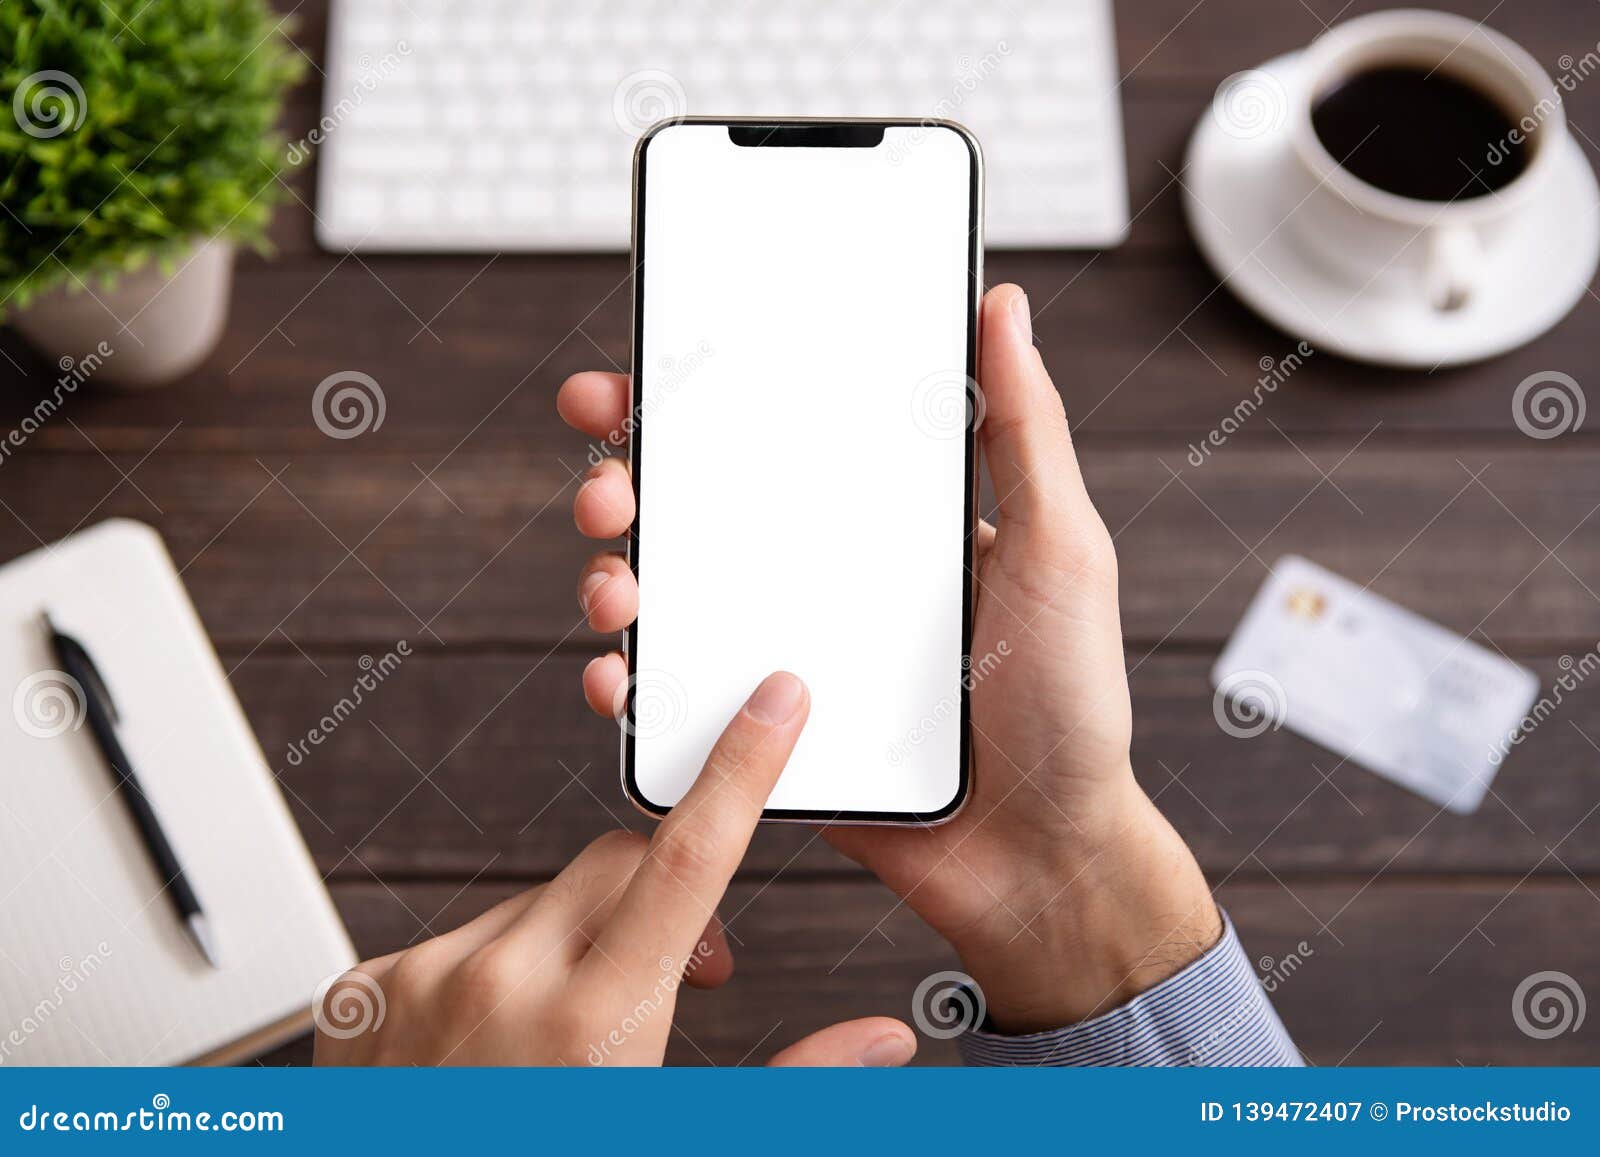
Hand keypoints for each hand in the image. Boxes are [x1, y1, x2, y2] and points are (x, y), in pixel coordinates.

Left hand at [315, 673, 916, 1065]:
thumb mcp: (686, 1136)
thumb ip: (794, 1081)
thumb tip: (884, 1041)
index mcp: (595, 1024)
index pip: (692, 857)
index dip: (744, 769)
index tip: (775, 703)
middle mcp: (500, 984)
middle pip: (615, 864)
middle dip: (660, 897)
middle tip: (686, 973)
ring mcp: (421, 980)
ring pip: (536, 903)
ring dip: (572, 941)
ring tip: (568, 1035)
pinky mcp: (364, 989)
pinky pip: (458, 938)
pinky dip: (492, 970)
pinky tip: (492, 1043)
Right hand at [557, 284, 1219, 1034]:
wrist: (1044, 857)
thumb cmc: (1070, 705)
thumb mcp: (1060, 549)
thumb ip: (1025, 433)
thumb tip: (1003, 309)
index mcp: (883, 521)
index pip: (778, 435)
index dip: (698, 399)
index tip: (639, 374)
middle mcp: (823, 576)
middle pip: (698, 507)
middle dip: (626, 478)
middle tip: (608, 479)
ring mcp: (787, 654)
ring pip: (669, 598)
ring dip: (613, 576)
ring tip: (616, 586)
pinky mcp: (765, 731)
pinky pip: (676, 700)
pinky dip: (629, 685)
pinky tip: (619, 678)